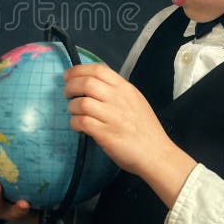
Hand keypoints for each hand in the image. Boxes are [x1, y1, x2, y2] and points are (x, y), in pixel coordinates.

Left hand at [64, 64, 196, 207]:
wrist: (157, 154)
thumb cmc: (145, 129)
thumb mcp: (135, 101)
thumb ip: (117, 91)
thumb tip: (92, 84)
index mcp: (126, 89)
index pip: (98, 70)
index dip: (78, 70)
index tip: (68, 76)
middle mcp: (119, 99)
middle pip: (86, 83)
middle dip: (70, 86)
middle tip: (67, 94)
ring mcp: (112, 117)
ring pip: (81, 103)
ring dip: (72, 107)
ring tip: (74, 113)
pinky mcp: (106, 135)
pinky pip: (82, 122)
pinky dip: (74, 123)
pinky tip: (78, 126)